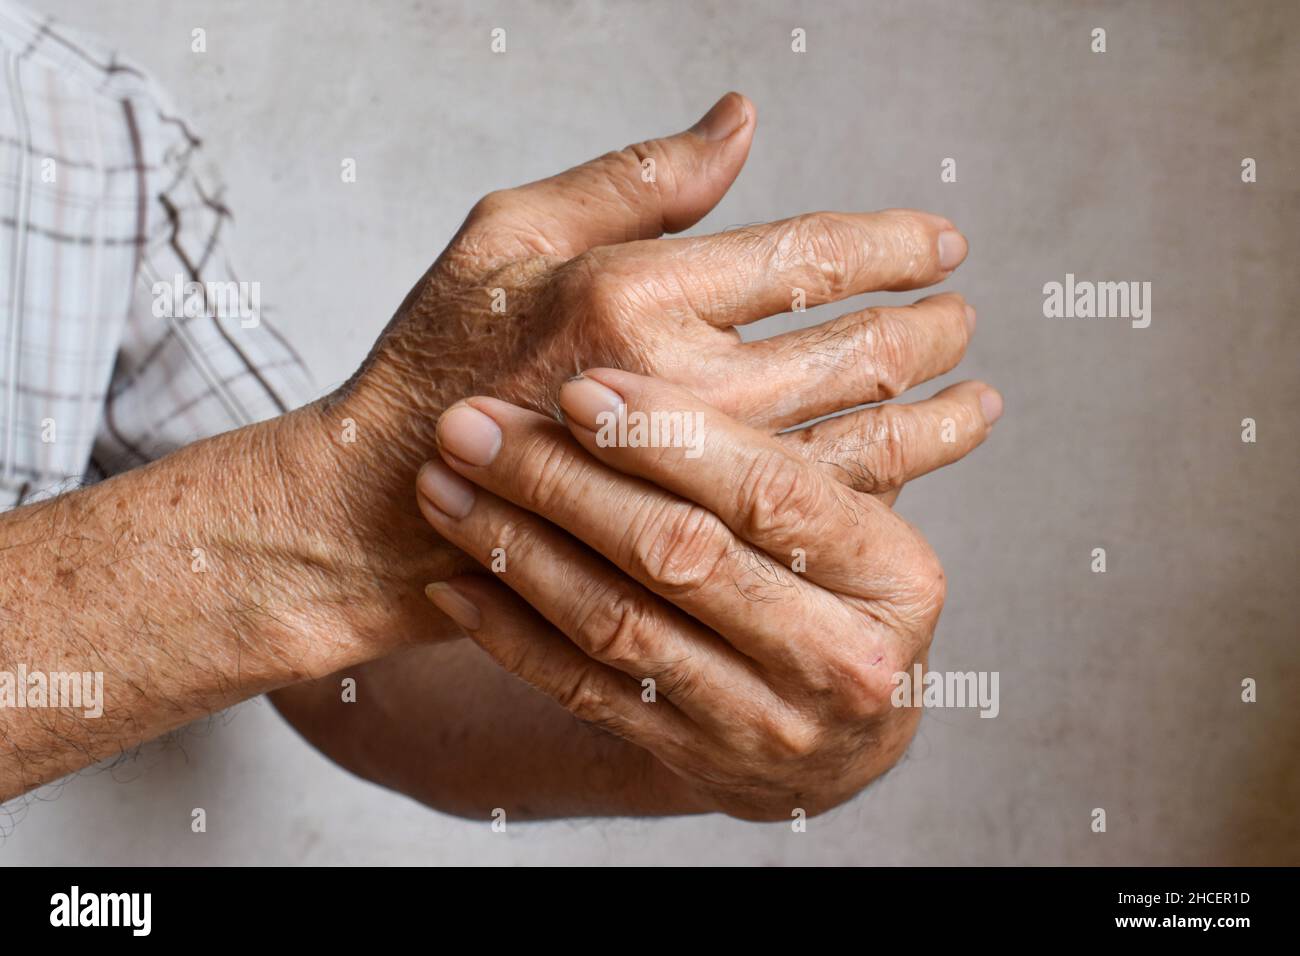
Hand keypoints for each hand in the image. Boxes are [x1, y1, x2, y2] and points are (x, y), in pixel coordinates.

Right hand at [300, 92, 983, 650]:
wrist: (386, 505)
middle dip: (928, 335)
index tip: (940, 246)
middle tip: (963, 323)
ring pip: (855, 449)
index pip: (807, 254)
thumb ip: (637, 176)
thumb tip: (743, 121)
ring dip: (934, 424)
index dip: (891, 245)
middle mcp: (672, 389)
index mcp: (630, 295)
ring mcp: (685, 478)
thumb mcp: (509, 230)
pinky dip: (873, 491)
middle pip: (853, 356)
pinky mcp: (685, 542)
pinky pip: (804, 519)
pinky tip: (909, 472)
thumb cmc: (436, 356)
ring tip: (978, 403)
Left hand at [412, 369, 995, 819]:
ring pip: (619, 625)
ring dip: (519, 550)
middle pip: (683, 555)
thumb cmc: (841, 583)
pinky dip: (513, 634)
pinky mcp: (694, 765)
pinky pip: (584, 694)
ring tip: (444, 486)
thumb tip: (725, 182)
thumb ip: (817, 397)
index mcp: (893, 572)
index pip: (773, 487)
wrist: (843, 742)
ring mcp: (764, 724)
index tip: (578, 388)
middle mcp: (839, 659)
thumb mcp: (864, 505)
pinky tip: (457, 580)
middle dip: (563, 484)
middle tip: (469, 427)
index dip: (670, 435)